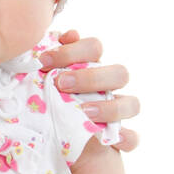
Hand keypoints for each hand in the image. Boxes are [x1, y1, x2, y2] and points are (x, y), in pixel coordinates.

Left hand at [40, 29, 140, 151]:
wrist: (49, 137)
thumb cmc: (43, 101)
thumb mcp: (40, 80)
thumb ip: (49, 58)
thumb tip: (66, 35)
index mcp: (90, 67)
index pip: (94, 47)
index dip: (72, 51)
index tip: (43, 61)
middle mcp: (109, 87)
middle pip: (119, 73)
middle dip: (90, 77)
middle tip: (61, 84)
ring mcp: (118, 113)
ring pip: (132, 103)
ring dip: (109, 106)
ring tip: (83, 111)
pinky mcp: (119, 138)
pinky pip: (133, 138)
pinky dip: (124, 137)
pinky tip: (104, 137)